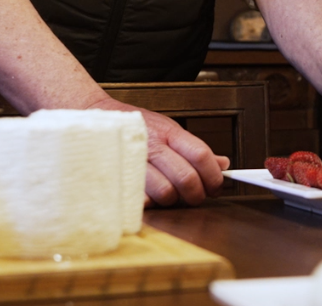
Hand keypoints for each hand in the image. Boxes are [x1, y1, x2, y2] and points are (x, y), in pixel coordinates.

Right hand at [90, 99, 228, 206]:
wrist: (99, 119)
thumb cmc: (137, 127)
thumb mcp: (169, 130)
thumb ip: (195, 149)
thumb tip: (223, 164)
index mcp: (170, 133)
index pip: (201, 155)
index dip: (213, 176)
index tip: (215, 187)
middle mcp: (153, 146)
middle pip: (187, 178)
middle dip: (196, 194)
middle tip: (195, 196)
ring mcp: (135, 162)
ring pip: (166, 193)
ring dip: (172, 200)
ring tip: (170, 195)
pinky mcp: (120, 177)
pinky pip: (142, 201)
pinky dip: (150, 204)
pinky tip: (150, 196)